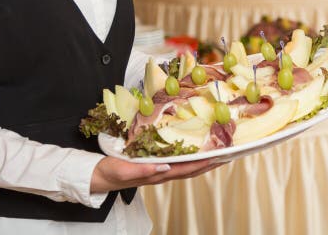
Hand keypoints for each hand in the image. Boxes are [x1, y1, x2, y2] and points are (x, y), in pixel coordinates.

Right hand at [90, 155, 220, 192]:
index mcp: (157, 174)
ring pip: (187, 166)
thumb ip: (143, 171)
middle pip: (192, 169)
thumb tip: (164, 167)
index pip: (186, 169)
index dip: (203, 164)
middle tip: (227, 155)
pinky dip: (190, 157)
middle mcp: (162, 173)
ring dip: (203, 161)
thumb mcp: (124, 170)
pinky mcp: (155, 165)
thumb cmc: (111, 172)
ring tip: (218, 153)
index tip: (219, 157)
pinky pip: (178, 162)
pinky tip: (195, 152)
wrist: (100, 176)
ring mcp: (160, 170)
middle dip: (210, 163)